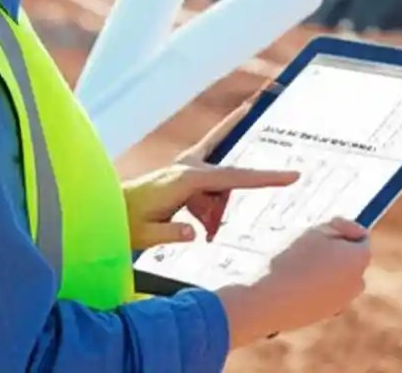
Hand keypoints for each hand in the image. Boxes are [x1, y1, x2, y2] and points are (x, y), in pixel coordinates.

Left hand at [123, 86, 296, 248]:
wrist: (109, 209)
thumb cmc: (127, 221)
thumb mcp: (146, 234)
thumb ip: (171, 233)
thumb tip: (195, 233)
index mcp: (186, 179)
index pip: (234, 177)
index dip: (266, 177)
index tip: (292, 175)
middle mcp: (189, 167)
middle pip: (229, 183)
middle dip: (223, 206)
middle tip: (198, 222)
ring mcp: (188, 169)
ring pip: (221, 190)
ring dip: (214, 212)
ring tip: (191, 229)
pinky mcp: (186, 176)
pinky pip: (211, 192)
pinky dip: (208, 210)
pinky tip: (194, 226)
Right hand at [217, 217, 371, 347]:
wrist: (276, 301)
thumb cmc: (297, 261)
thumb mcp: (316, 232)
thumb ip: (336, 228)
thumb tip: (346, 232)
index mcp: (360, 259)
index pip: (361, 238)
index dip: (344, 229)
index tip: (325, 226)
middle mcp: (358, 282)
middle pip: (351, 259)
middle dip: (337, 250)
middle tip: (313, 243)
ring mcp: (343, 301)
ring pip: (337, 277)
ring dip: (325, 268)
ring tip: (300, 262)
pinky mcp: (327, 314)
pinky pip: (325, 293)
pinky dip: (316, 285)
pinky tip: (296, 281)